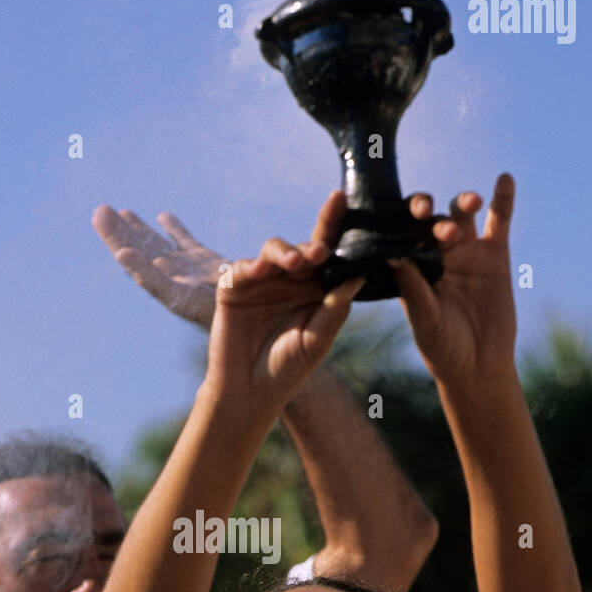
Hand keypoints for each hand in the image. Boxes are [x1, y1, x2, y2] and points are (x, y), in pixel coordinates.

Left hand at [92, 205, 223, 328]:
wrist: (248, 315)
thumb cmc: (210, 310)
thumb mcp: (174, 293)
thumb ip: (147, 275)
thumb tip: (120, 253)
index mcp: (156, 280)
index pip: (128, 254)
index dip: (112, 236)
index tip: (98, 216)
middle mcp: (169, 274)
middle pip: (138, 248)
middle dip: (120, 230)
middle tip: (101, 210)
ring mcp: (187, 266)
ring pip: (158, 244)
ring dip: (140, 229)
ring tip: (123, 212)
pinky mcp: (205, 261)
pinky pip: (185, 241)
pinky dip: (174, 228)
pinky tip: (163, 216)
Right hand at [203, 193, 362, 414]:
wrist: (247, 393)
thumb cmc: (287, 371)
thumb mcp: (317, 342)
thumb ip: (335, 309)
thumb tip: (358, 275)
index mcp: (315, 291)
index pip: (327, 252)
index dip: (332, 224)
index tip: (340, 198)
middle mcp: (289, 281)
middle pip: (302, 247)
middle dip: (311, 245)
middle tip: (318, 254)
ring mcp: (261, 282)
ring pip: (273, 250)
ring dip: (284, 252)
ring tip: (293, 264)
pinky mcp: (233, 288)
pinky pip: (242, 267)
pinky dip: (251, 266)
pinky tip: (260, 272)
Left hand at [390, 174, 516, 386]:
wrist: (479, 366)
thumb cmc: (442, 347)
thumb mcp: (425, 319)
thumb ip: (413, 287)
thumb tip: (392, 254)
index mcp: (411, 267)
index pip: (401, 234)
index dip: (400, 220)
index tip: (404, 216)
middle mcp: (435, 254)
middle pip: (430, 220)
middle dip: (428, 214)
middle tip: (430, 217)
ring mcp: (466, 252)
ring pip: (461, 215)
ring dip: (463, 203)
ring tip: (471, 204)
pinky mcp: (495, 255)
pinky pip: (499, 221)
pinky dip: (503, 200)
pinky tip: (504, 180)